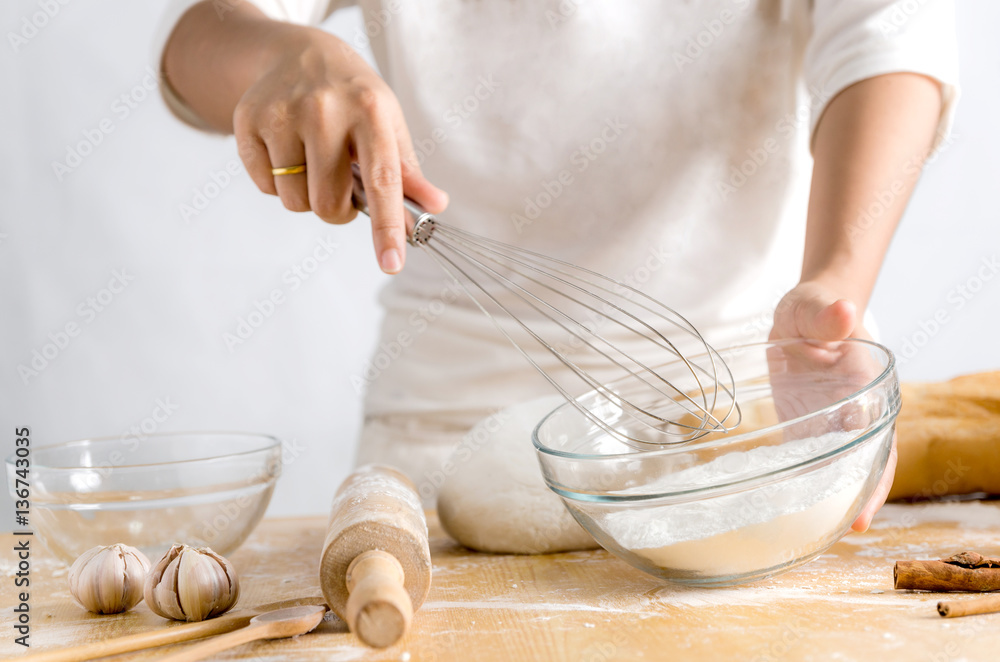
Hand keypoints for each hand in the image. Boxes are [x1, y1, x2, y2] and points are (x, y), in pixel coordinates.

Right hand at [233, 28, 447, 273]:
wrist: (300, 54)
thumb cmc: (354, 99)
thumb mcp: (388, 125)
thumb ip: (408, 172)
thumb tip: (436, 207)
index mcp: (369, 111)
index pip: (382, 181)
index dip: (387, 228)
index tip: (391, 264)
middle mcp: (324, 109)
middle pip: (327, 204)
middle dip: (336, 210)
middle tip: (339, 186)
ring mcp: (282, 113)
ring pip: (294, 201)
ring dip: (306, 196)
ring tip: (312, 163)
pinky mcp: (248, 120)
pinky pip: (265, 186)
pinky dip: (278, 182)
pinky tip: (287, 151)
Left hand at [769, 280, 896, 532]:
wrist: (805, 312)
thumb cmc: (812, 309)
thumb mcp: (812, 307)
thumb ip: (825, 313)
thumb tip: (844, 311)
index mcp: (866, 385)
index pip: (877, 435)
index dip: (874, 472)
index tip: (866, 504)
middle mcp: (856, 411)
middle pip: (866, 462)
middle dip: (860, 497)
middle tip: (851, 529)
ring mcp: (833, 423)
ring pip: (840, 468)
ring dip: (832, 497)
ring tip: (818, 532)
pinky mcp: (809, 428)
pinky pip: (812, 461)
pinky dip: (805, 484)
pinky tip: (790, 509)